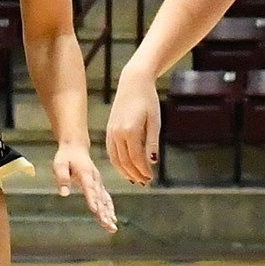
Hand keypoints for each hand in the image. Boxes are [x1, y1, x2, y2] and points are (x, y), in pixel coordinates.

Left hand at [52, 142, 116, 231]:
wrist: (76, 147)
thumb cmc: (66, 157)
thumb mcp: (59, 164)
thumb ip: (62, 178)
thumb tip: (63, 193)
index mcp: (85, 173)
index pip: (89, 188)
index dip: (92, 199)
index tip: (95, 210)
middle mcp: (95, 179)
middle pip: (100, 198)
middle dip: (104, 212)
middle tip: (107, 225)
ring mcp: (98, 183)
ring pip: (105, 200)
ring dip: (109, 214)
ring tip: (112, 227)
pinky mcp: (99, 186)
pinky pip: (105, 199)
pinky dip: (109, 209)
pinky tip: (112, 220)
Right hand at [105, 69, 160, 186]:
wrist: (134, 83)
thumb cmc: (148, 100)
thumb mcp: (155, 122)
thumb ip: (152, 143)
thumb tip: (152, 162)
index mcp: (130, 132)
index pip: (136, 159)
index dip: (143, 171)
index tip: (150, 178)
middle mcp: (117, 134)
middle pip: (125, 162)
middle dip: (135, 174)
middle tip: (145, 182)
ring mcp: (111, 132)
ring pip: (116, 159)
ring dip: (125, 171)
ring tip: (136, 178)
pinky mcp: (109, 129)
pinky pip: (111, 151)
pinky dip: (117, 162)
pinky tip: (125, 167)